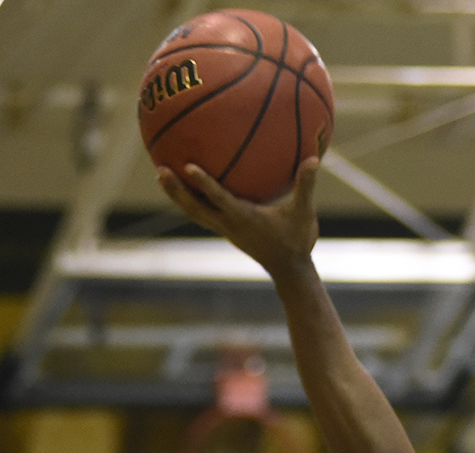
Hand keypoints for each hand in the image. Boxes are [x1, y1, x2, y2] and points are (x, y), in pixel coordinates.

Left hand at [158, 159, 319, 277]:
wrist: (289, 270)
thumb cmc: (297, 241)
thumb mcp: (305, 213)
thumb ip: (306, 185)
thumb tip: (313, 159)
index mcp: (245, 218)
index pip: (219, 198)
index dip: (204, 183)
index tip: (188, 166)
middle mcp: (229, 224)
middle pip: (195, 207)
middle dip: (176, 190)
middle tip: (160, 169)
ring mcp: (225, 229)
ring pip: (194, 211)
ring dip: (176, 195)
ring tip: (161, 175)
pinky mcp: (226, 230)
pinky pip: (202, 212)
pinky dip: (190, 199)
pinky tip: (186, 186)